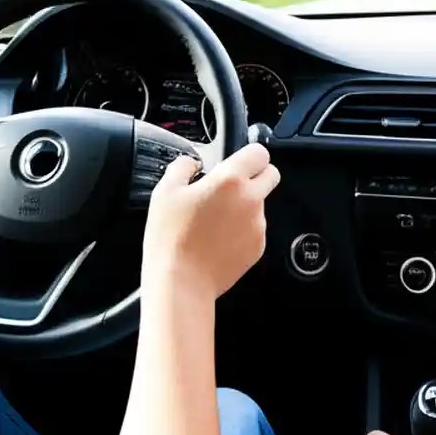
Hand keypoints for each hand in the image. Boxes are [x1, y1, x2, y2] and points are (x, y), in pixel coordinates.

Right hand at [142, 143, 279, 296]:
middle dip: (255, 176)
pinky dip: (242, 229)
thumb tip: (191, 163)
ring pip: (260, 204)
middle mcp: (251, 200)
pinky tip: (218, 238)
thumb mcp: (165, 192)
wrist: (182, 281)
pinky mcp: (258, 247)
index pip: (259, 153)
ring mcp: (257, 225)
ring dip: (245, 205)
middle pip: (270, 175)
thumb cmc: (171, 238)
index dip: (249, 155)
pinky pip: (255, 229)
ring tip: (214, 219)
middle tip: (229, 187)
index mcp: (230, 180)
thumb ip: (182, 167)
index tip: (237, 161)